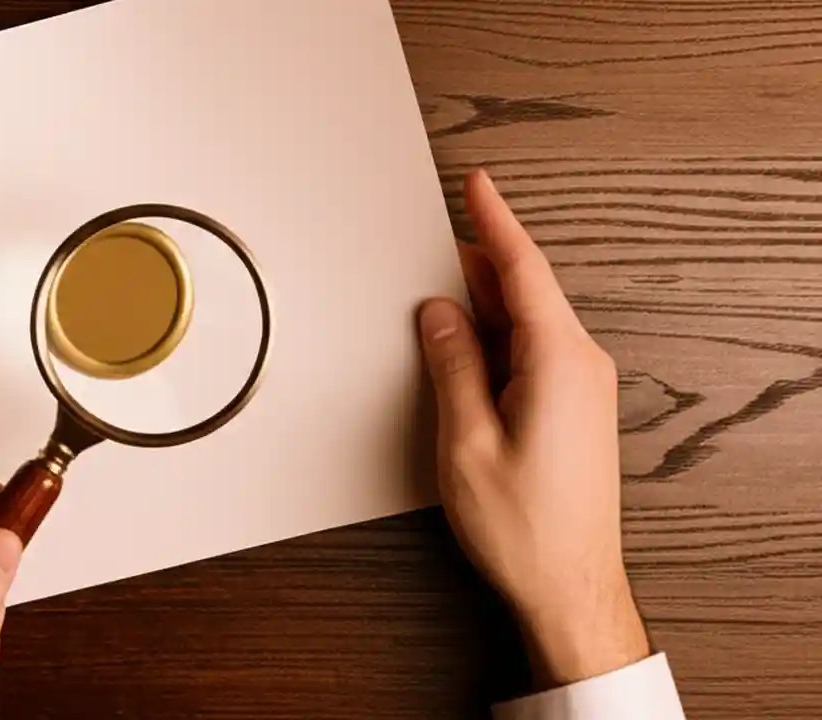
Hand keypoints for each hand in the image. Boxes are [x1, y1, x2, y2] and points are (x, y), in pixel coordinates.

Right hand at [418, 171, 648, 687]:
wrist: (571, 587)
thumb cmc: (524, 527)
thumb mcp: (468, 441)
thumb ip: (452, 365)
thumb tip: (438, 312)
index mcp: (558, 362)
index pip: (523, 270)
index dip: (495, 222)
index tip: (477, 184)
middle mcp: (580, 365)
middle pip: (524, 291)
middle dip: (478, 263)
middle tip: (430, 247)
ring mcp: (582, 387)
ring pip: (526, 322)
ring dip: (483, 306)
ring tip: (437, 303)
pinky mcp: (574, 408)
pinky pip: (532, 351)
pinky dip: (496, 338)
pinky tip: (464, 349)